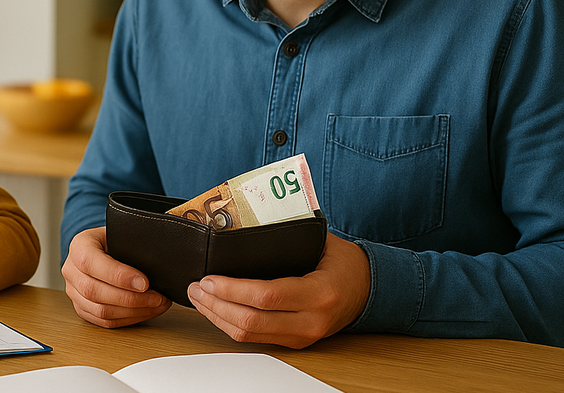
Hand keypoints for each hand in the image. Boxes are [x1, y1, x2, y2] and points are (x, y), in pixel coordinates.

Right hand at [61, 226, 170, 327]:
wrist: (104, 248)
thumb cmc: (116, 240)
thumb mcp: (122, 233)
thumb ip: (133, 243)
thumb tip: (157, 260)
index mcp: (78, 246)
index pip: (91, 262)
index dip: (118, 275)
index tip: (144, 282)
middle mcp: (71, 270)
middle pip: (94, 291)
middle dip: (131, 298)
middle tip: (157, 297)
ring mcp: (74, 292)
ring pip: (100, 310)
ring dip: (133, 312)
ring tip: (157, 305)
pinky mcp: (82, 308)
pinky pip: (104, 322)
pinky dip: (128, 319)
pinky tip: (146, 312)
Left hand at [186, 233, 370, 347]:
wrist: (368, 289)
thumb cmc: (341, 261)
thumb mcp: (319, 242)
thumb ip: (285, 234)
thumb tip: (238, 221)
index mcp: (320, 292)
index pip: (267, 296)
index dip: (232, 289)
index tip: (208, 278)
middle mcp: (312, 320)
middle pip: (252, 321)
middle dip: (216, 304)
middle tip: (195, 287)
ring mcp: (303, 336)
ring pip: (249, 334)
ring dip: (217, 316)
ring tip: (198, 297)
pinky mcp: (295, 342)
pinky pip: (255, 338)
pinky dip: (230, 324)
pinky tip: (215, 309)